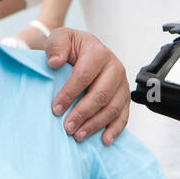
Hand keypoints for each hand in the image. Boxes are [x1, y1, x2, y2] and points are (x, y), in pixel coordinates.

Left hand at [44, 27, 129, 143]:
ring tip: (78, 136)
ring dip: (95, 124)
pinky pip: (124, 115)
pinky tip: (105, 140)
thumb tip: (55, 62)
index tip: (55, 109)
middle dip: (83, 113)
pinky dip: (115, 129)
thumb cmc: (70, 47)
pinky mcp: (125, 96)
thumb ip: (56, 46)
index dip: (69, 94)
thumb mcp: (60, 38)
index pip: (84, 76)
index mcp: (98, 52)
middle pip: (100, 95)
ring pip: (112, 108)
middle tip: (67, 128)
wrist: (83, 50)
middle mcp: (114, 67)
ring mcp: (122, 83)